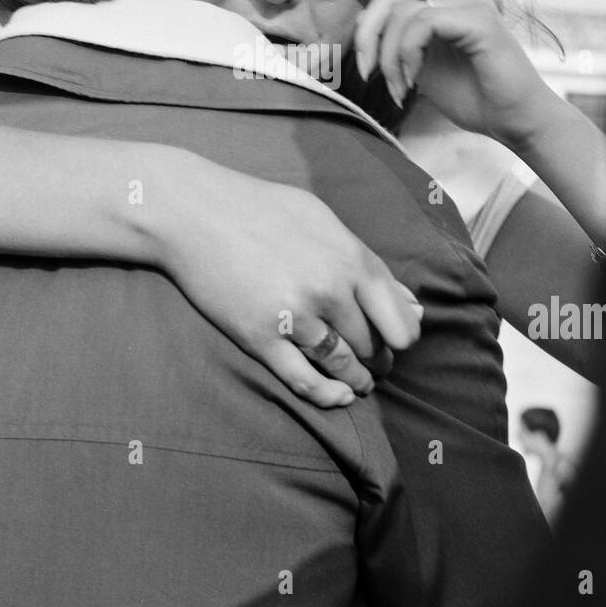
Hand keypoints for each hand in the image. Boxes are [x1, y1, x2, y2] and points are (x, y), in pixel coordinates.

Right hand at [156, 164, 422, 408]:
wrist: (193, 211)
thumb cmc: (261, 209)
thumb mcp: (323, 221)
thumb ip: (367, 263)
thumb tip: (412, 306)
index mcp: (350, 257)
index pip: (400, 320)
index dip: (404, 339)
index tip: (397, 342)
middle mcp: (329, 289)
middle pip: (372, 345)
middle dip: (379, 359)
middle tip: (378, 364)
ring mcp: (295, 316)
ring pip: (343, 365)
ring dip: (357, 380)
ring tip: (360, 383)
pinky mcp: (261, 337)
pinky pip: (304, 380)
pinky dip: (327, 395)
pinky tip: (339, 397)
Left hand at [323, 0, 552, 145]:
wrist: (512, 120)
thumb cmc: (471, 92)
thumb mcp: (419, 59)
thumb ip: (396, 34)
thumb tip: (360, 17)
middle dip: (366, 31)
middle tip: (364, 71)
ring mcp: (472, 0)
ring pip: (402, 9)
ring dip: (387, 55)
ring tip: (397, 86)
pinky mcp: (479, 20)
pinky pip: (422, 25)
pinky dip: (406, 56)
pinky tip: (413, 81)